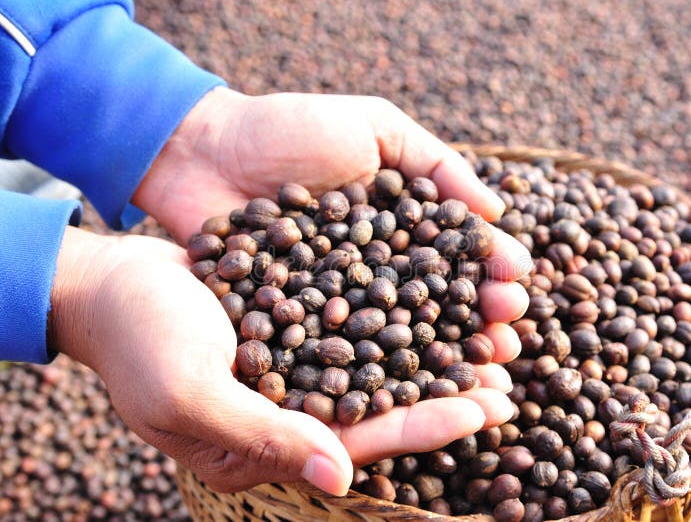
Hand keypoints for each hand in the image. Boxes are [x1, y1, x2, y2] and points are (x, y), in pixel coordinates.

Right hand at [50, 228, 519, 494]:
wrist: (112, 282)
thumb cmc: (139, 343)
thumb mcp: (191, 393)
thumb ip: (265, 436)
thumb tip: (340, 477)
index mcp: (273, 441)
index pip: (364, 439)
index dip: (425, 424)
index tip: (485, 407)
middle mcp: (297, 405)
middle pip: (386, 401)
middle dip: (448, 387)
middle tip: (509, 368)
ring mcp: (300, 361)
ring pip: (382, 357)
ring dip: (434, 341)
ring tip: (490, 323)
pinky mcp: (300, 316)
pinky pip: (360, 314)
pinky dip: (400, 302)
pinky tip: (438, 282)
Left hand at [133, 89, 532, 387]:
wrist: (202, 150)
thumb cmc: (289, 129)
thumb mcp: (374, 126)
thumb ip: (437, 163)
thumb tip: (496, 213)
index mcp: (398, 228)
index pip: (454, 258)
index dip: (487, 274)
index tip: (515, 288)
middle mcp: (374, 271)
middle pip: (433, 307)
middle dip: (474, 326)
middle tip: (506, 344)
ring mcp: (334, 305)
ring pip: (393, 342)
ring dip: (437, 365)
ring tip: (476, 382)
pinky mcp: (292, 329)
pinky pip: (335, 358)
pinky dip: (370, 378)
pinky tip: (403, 396)